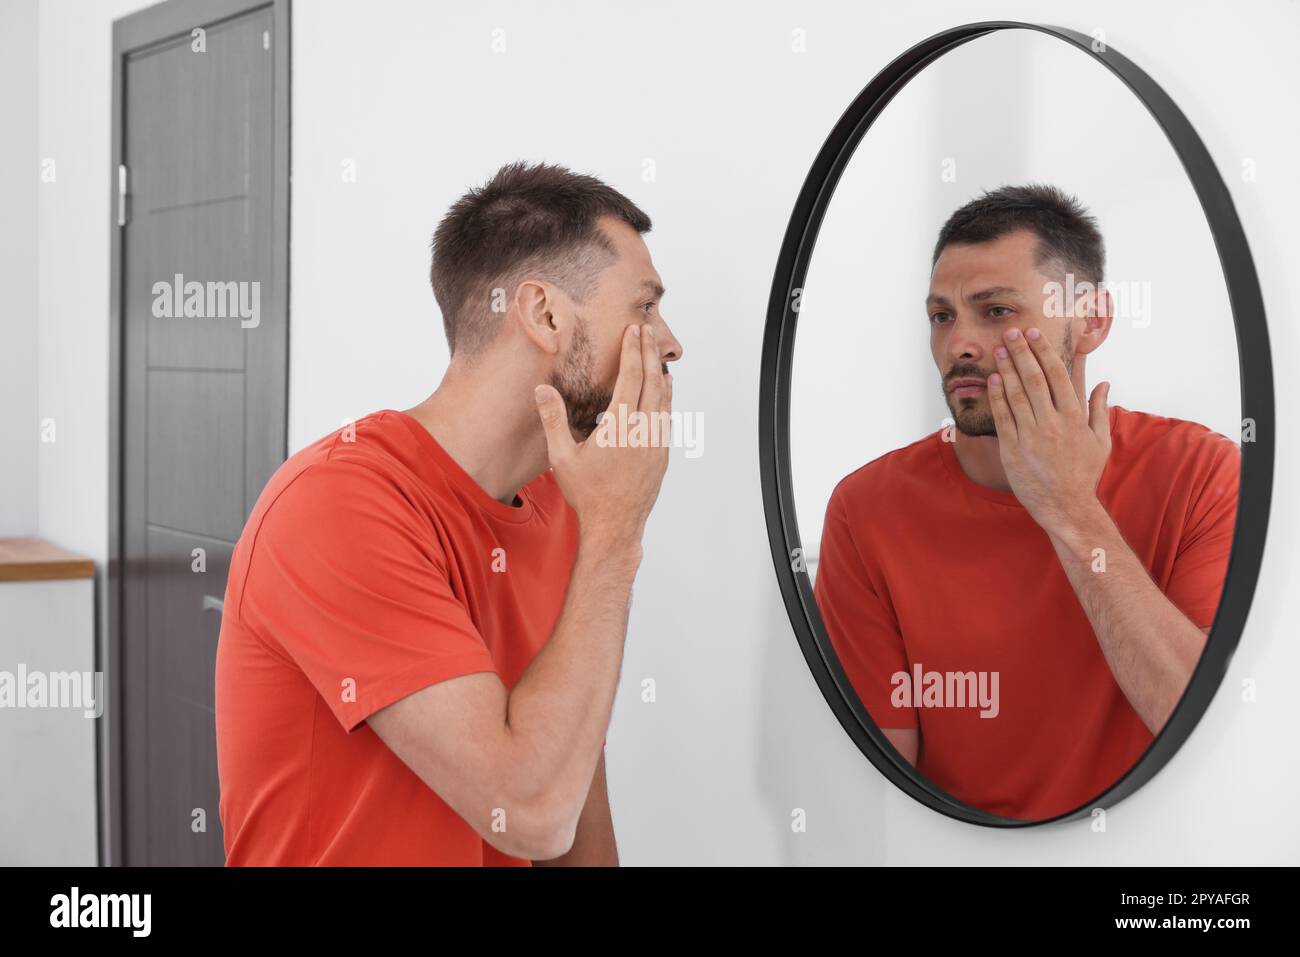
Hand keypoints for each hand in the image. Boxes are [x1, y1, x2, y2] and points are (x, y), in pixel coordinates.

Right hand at [534, 323, 671, 545]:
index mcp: (619, 426)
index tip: (635, 331)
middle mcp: (643, 430)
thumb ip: (553, 421)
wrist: (616, 525)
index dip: (633, 351)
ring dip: (660, 374)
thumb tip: (542, 390)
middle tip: (649, 331)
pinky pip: (667, 417)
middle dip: (650, 353)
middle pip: (652, 382)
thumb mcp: (562, 458)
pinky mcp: (662, 455)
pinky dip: (666, 399)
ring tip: (658, 356)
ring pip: (664, 399)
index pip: (630, 378)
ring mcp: (657, 443)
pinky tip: (663, 393)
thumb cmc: (586, 494)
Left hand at [986, 326, 1111, 536]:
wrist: (1066, 507)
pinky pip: (1003, 417)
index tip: (1034, 334)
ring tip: (1000, 349)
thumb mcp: (1100, 442)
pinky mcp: (1013, 449)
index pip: (1057, 375)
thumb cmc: (1083, 475)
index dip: (1044, 352)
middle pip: (1034, 378)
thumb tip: (1104, 383)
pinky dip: (997, 396)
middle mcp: (1053, 423)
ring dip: (1007, 369)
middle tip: (1011, 332)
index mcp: (1074, 417)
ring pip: (1017, 394)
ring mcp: (1031, 435)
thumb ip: (1099, 410)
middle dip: (1022, 353)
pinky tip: (992, 379)